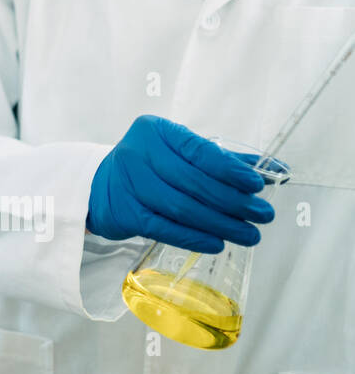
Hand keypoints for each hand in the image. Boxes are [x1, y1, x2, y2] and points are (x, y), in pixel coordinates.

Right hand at [86, 116, 274, 253]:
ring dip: (220, 224)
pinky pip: (165, 228)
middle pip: (193, 182)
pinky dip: (194, 238)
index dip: (231, 170)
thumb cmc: (148, 166)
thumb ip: (222, 159)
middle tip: (262, 215)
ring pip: (182, 207)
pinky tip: (217, 242)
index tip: (257, 185)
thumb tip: (275, 169)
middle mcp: (138, 153)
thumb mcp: (177, 152)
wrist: (98, 186)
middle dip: (233, 202)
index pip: (199, 151)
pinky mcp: (125, 213)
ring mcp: (128, 184)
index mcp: (155, 131)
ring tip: (249, 234)